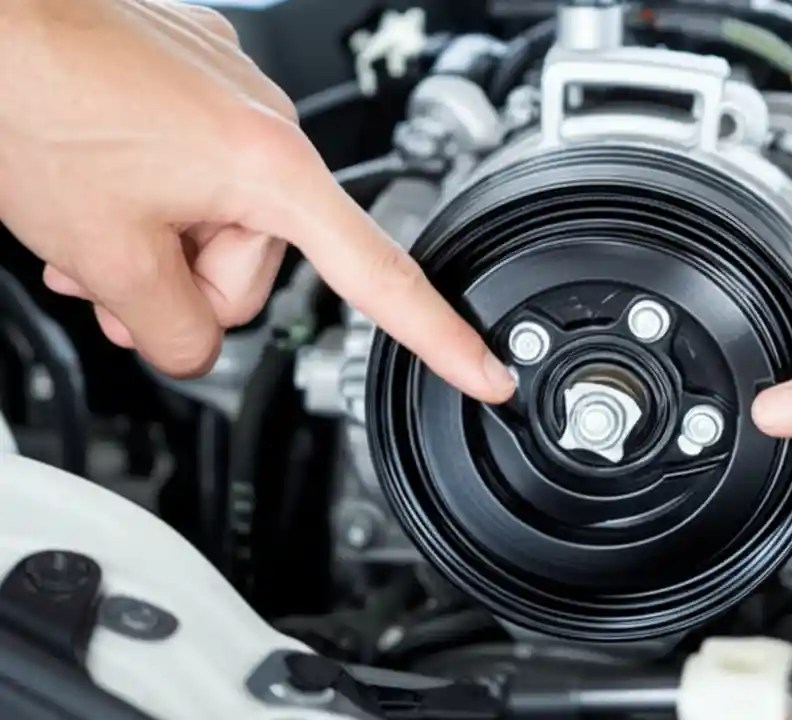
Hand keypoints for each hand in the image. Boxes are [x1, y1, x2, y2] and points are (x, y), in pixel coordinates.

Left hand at [0, 0, 513, 401]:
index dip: (438, 336)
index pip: (377, 277)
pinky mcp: (196, 76)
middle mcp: (267, 123)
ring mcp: (233, 93)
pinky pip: (198, 166)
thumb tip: (191, 348)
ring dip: (162, 243)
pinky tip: (99, 184)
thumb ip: (170, 331)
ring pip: (224, 220)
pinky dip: (153, 192)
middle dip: (190, 284)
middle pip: (262, 265)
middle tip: (117, 278)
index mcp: (269, 168)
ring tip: (89, 233)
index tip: (484, 371)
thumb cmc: (31, 101)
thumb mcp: (104, 254)